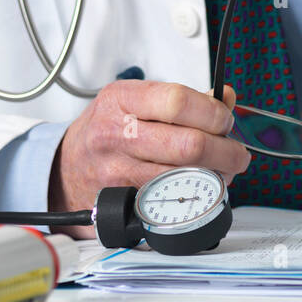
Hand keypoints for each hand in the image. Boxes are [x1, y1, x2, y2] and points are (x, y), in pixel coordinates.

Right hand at [47, 81, 249, 238]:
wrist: (65, 168)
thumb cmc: (108, 129)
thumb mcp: (136, 100)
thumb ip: (184, 98)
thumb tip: (225, 98)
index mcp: (121, 99)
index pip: (178, 101)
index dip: (213, 113)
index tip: (226, 121)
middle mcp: (116, 134)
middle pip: (187, 145)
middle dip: (225, 151)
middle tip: (237, 153)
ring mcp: (117, 171)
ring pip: (183, 178)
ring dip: (215, 177)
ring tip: (223, 170)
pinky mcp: (121, 203)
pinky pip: (170, 202)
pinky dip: (193, 196)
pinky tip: (199, 188)